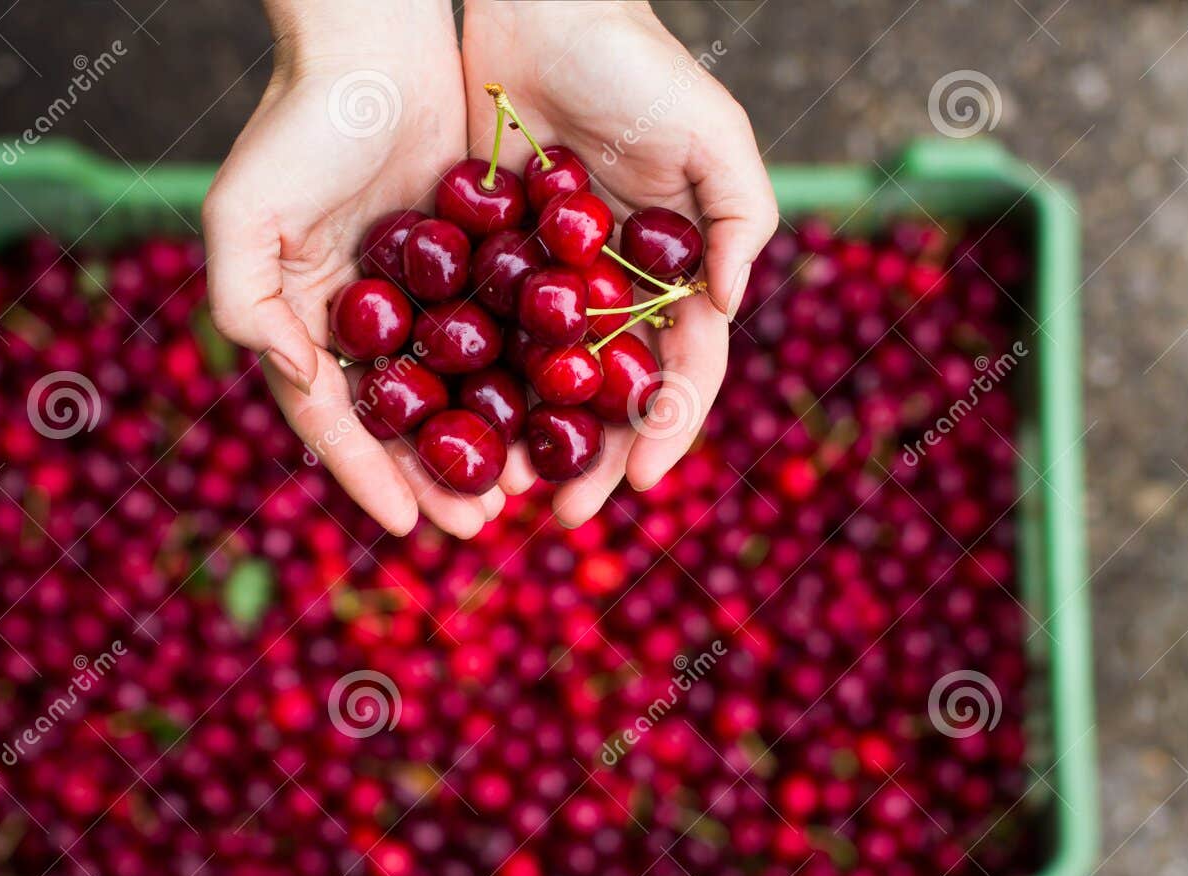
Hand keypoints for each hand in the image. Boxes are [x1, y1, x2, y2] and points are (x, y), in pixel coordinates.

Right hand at [204, 0, 503, 538]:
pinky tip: (554, 412)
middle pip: (398, 420)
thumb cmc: (298, 122)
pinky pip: (496, 333)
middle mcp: (359, 321)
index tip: (407, 524)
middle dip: (434, 476)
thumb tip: (306, 383)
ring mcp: (416, 296)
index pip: (332, 419)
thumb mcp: (242, 214)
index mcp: (301, 322)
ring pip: (454, 389)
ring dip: (483, 442)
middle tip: (479, 523)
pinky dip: (519, 376)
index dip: (366, 475)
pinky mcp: (470, 263)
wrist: (374, 38)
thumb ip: (250, 306)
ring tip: (521, 488)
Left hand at [462, 0, 777, 525]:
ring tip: (503, 488)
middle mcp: (611, 292)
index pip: (678, 372)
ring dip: (528, 440)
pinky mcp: (488, 262)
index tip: (641, 484)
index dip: (665, 430)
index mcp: (671, 275)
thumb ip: (737, 218)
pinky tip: (451, 428)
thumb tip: (726, 312)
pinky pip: (480, 338)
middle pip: (606, 398)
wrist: (537, 5)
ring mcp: (548, 284)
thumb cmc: (635, 61)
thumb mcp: (711, 132)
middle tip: (563, 513)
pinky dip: (472, 387)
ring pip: (541, 384)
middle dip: (593, 459)